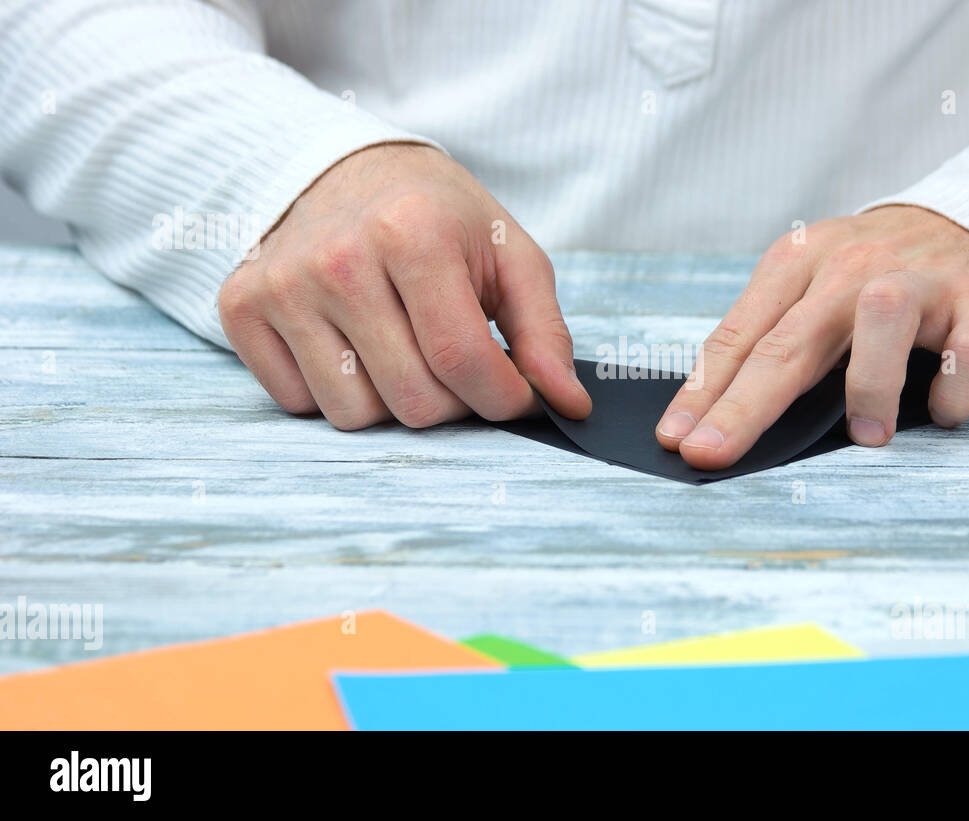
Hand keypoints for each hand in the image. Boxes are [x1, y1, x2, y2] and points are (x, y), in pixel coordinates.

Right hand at [218, 143, 589, 428]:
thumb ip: (545, 333)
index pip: (463, 362)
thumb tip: (569, 404)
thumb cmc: (439, 218)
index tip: (516, 395)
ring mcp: (282, 285)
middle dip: (452, 402)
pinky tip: (350, 343)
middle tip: (457, 364)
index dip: (503, 398)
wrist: (346, 171)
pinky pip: (298, 403)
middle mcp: (338, 260)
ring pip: (353, 414)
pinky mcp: (242, 307)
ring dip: (391, 401)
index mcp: (412, 234)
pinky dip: (334, 389)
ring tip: (403, 348)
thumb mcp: (509, 256)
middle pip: (412, 402)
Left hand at [655, 205, 968, 468]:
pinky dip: (955, 391)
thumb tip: (710, 417)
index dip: (705, 390)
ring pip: (882, 319)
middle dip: (745, 404)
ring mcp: (922, 278)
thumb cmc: (881, 275)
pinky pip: (967, 352)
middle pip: (791, 340)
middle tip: (714, 452)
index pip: (741, 334)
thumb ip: (773, 339)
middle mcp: (854, 264)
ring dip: (869, 385)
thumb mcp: (815, 288)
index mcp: (802, 262)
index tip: (676, 438)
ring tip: (867, 436)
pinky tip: (944, 413)